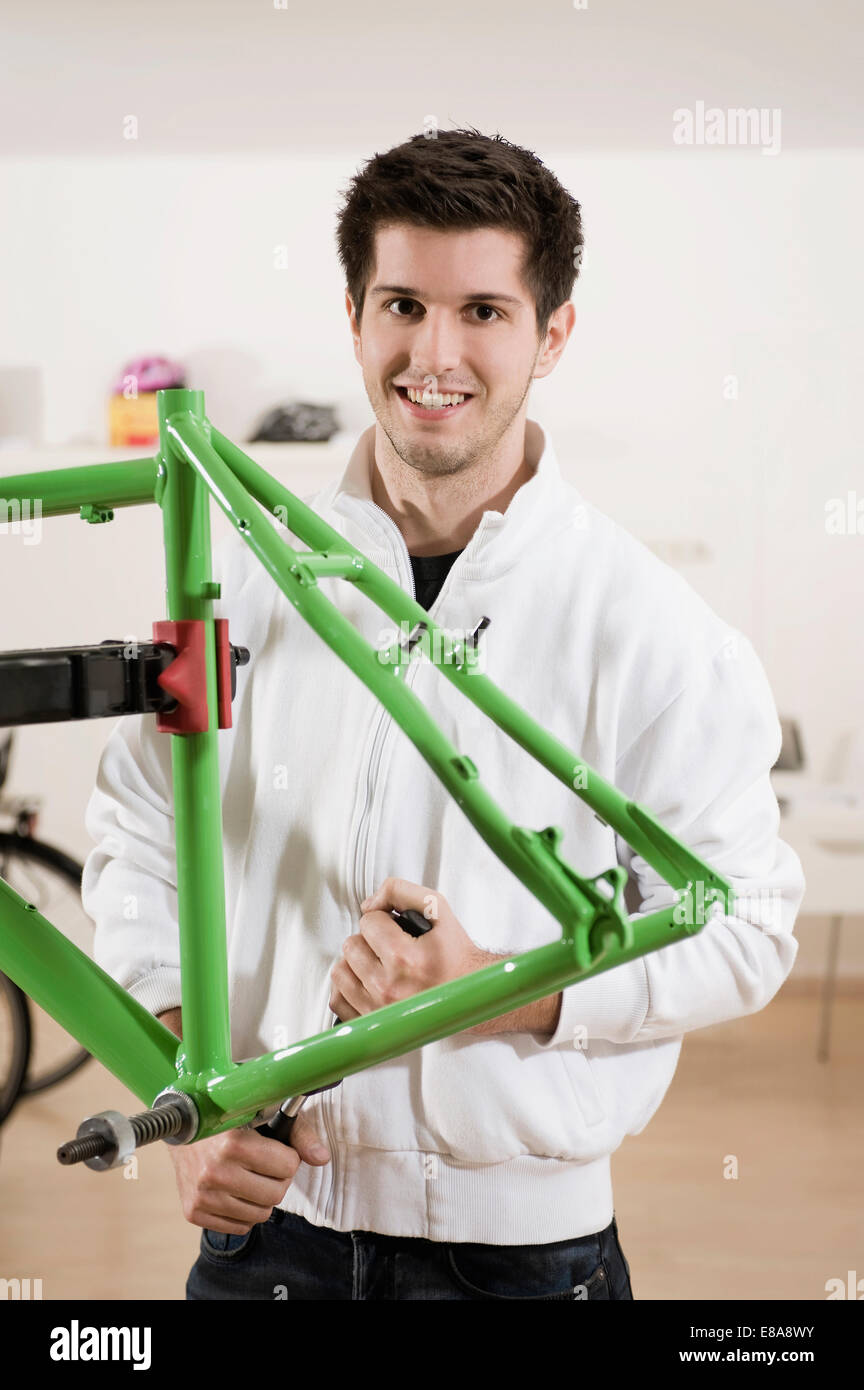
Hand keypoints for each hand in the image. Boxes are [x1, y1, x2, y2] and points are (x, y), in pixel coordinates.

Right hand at [169, 1106, 330, 1234]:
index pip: (288, 1166)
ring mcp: (202, 1195)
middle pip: (275, 1194)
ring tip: (251, 1175)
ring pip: (259, 1214)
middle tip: (266, 1164)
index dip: (288, 1157)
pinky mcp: (193, 1212)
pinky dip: (244, 1211)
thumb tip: (322, 1158)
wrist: (182, 1126)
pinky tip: (235, 1189)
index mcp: (233, 1143)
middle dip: (278, 1179)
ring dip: (262, 1197)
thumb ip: (298, 1134)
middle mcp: (214, 1172)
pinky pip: (239, 1226)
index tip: (277, 1149)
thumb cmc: (229, 1116)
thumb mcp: (265, 1112)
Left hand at [329, 876, 487, 1019]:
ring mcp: (378, 1011)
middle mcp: (389, 989)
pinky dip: (348, 987)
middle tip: (390, 946)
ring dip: (357, 962)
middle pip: (351, 945)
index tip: (398, 930)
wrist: (472, 994)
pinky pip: (338, 1000)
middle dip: (370, 940)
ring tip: (378, 962)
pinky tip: (366, 980)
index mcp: (405, 959)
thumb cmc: (456, 955)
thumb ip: (400, 891)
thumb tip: (368, 904)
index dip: (383, 919)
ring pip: (341, 971)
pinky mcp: (372, 1025)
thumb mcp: (438, 909)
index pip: (368, 922)